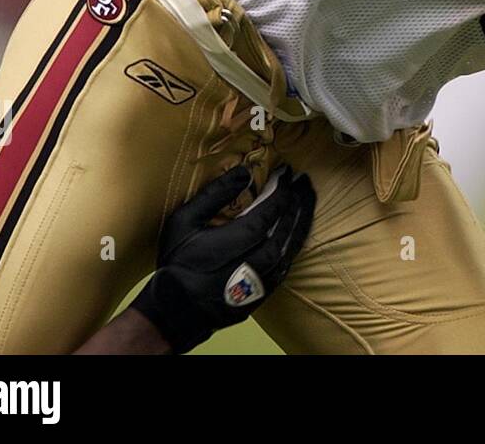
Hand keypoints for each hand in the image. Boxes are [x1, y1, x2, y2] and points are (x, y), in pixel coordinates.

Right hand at [130, 164, 314, 353]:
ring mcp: (264, 278)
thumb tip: (245, 172)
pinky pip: (288, 262)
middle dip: (298, 200)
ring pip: (293, 244)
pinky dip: (296, 242)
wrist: (176, 312)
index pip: (272, 207)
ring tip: (308, 199)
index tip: (286, 172)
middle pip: (288, 224)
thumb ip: (215, 194)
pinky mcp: (265, 292)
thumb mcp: (185, 221)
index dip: (282, 188)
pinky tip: (299, 230)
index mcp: (240, 239)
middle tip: (304, 181)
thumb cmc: (178, 263)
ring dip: (303, 218)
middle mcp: (259, 259)